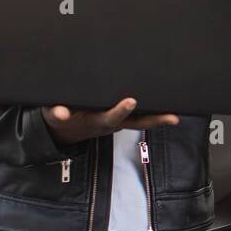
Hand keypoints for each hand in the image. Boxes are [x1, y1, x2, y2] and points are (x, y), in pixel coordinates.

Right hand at [42, 97, 178, 146]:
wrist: (61, 129)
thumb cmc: (61, 117)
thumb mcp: (53, 114)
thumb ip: (57, 113)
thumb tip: (61, 113)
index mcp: (96, 121)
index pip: (111, 117)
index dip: (121, 111)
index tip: (131, 101)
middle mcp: (111, 122)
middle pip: (136, 122)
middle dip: (153, 120)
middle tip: (171, 117)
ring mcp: (117, 122)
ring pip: (141, 121)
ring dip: (159, 119)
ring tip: (177, 116)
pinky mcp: (120, 118)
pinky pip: (139, 117)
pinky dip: (153, 115)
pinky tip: (169, 112)